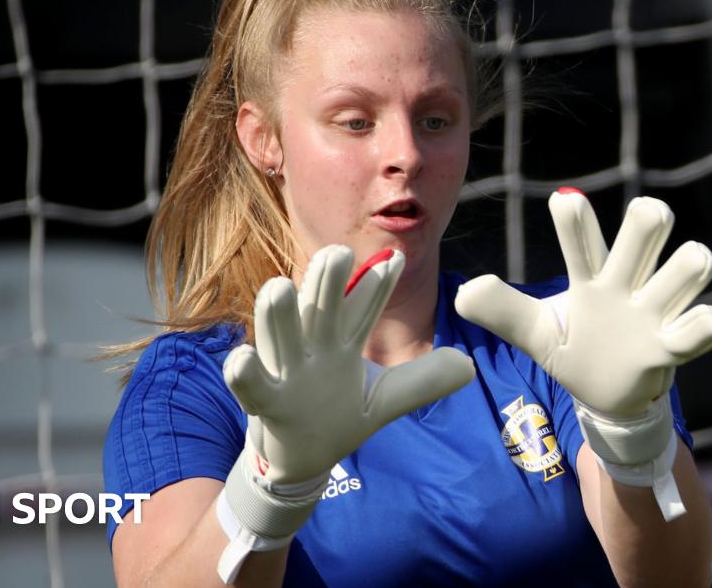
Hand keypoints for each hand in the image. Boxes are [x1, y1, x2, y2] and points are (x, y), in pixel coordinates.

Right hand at [225, 245, 474, 483]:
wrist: (298, 458)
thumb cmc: (338, 417)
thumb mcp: (384, 399)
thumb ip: (422, 381)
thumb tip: (470, 366)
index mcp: (340, 342)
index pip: (362, 308)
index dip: (377, 286)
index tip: (396, 260)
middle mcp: (311, 348)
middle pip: (319, 309)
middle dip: (326, 281)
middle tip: (337, 252)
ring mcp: (285, 371)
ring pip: (279, 335)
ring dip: (280, 314)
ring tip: (280, 286)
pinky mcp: (264, 402)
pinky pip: (251, 385)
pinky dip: (243, 374)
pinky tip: (240, 358)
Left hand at [455, 189, 711, 418]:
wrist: (608, 398)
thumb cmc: (575, 350)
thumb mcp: (535, 333)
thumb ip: (503, 310)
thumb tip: (463, 292)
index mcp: (592, 277)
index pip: (583, 236)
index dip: (575, 218)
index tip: (563, 201)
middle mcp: (628, 283)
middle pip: (648, 228)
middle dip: (648, 217)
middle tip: (647, 216)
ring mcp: (656, 312)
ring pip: (690, 267)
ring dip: (688, 266)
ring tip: (681, 273)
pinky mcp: (673, 346)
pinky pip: (703, 326)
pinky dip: (705, 324)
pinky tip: (696, 325)